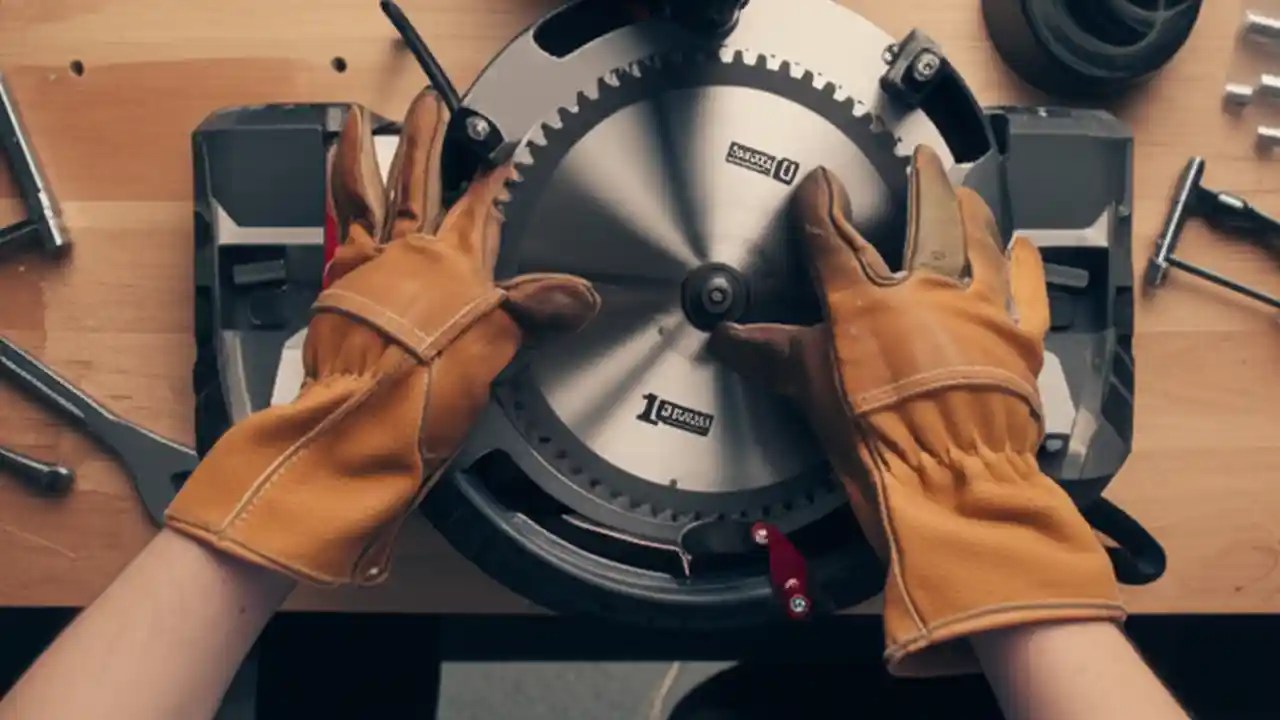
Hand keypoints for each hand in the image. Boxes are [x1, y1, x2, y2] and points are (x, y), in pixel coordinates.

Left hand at [166, 90, 599, 585]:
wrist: (361, 427)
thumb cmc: (422, 399)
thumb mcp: (494, 352)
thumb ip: (535, 313)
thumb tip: (581, 296)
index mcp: (455, 265)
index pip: (482, 206)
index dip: (496, 177)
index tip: (506, 154)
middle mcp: (409, 253)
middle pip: (419, 179)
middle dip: (430, 139)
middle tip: (434, 105)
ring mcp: (368, 266)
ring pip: (368, 190)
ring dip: (369, 152)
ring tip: (364, 121)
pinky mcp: (336, 286)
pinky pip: (336, 226)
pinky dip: (336, 199)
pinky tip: (337, 196)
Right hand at [711, 146, 1120, 675]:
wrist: (950, 480)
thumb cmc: (877, 441)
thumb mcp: (810, 394)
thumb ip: (772, 357)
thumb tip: (728, 339)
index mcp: (865, 302)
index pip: (834, 237)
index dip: (821, 203)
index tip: (819, 181)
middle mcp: (925, 292)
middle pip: (926, 220)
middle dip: (922, 183)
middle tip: (923, 160)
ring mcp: (977, 312)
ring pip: (980, 243)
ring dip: (974, 214)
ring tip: (969, 193)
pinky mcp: (1017, 341)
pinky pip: (1026, 293)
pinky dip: (1026, 269)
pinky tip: (1024, 249)